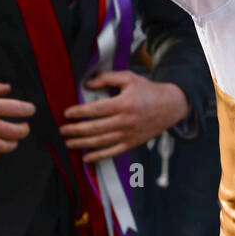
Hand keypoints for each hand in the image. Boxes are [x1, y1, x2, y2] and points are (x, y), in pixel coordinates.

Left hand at [60, 70, 188, 161]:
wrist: (172, 105)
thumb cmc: (149, 91)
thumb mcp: (130, 78)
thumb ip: (107, 78)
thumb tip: (87, 84)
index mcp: (124, 104)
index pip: (95, 109)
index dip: (78, 112)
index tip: (67, 113)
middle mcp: (125, 121)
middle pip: (95, 128)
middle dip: (75, 130)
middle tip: (62, 130)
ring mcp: (129, 133)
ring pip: (101, 142)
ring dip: (82, 143)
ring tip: (68, 142)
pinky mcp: (133, 142)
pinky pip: (113, 152)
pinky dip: (98, 156)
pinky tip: (86, 157)